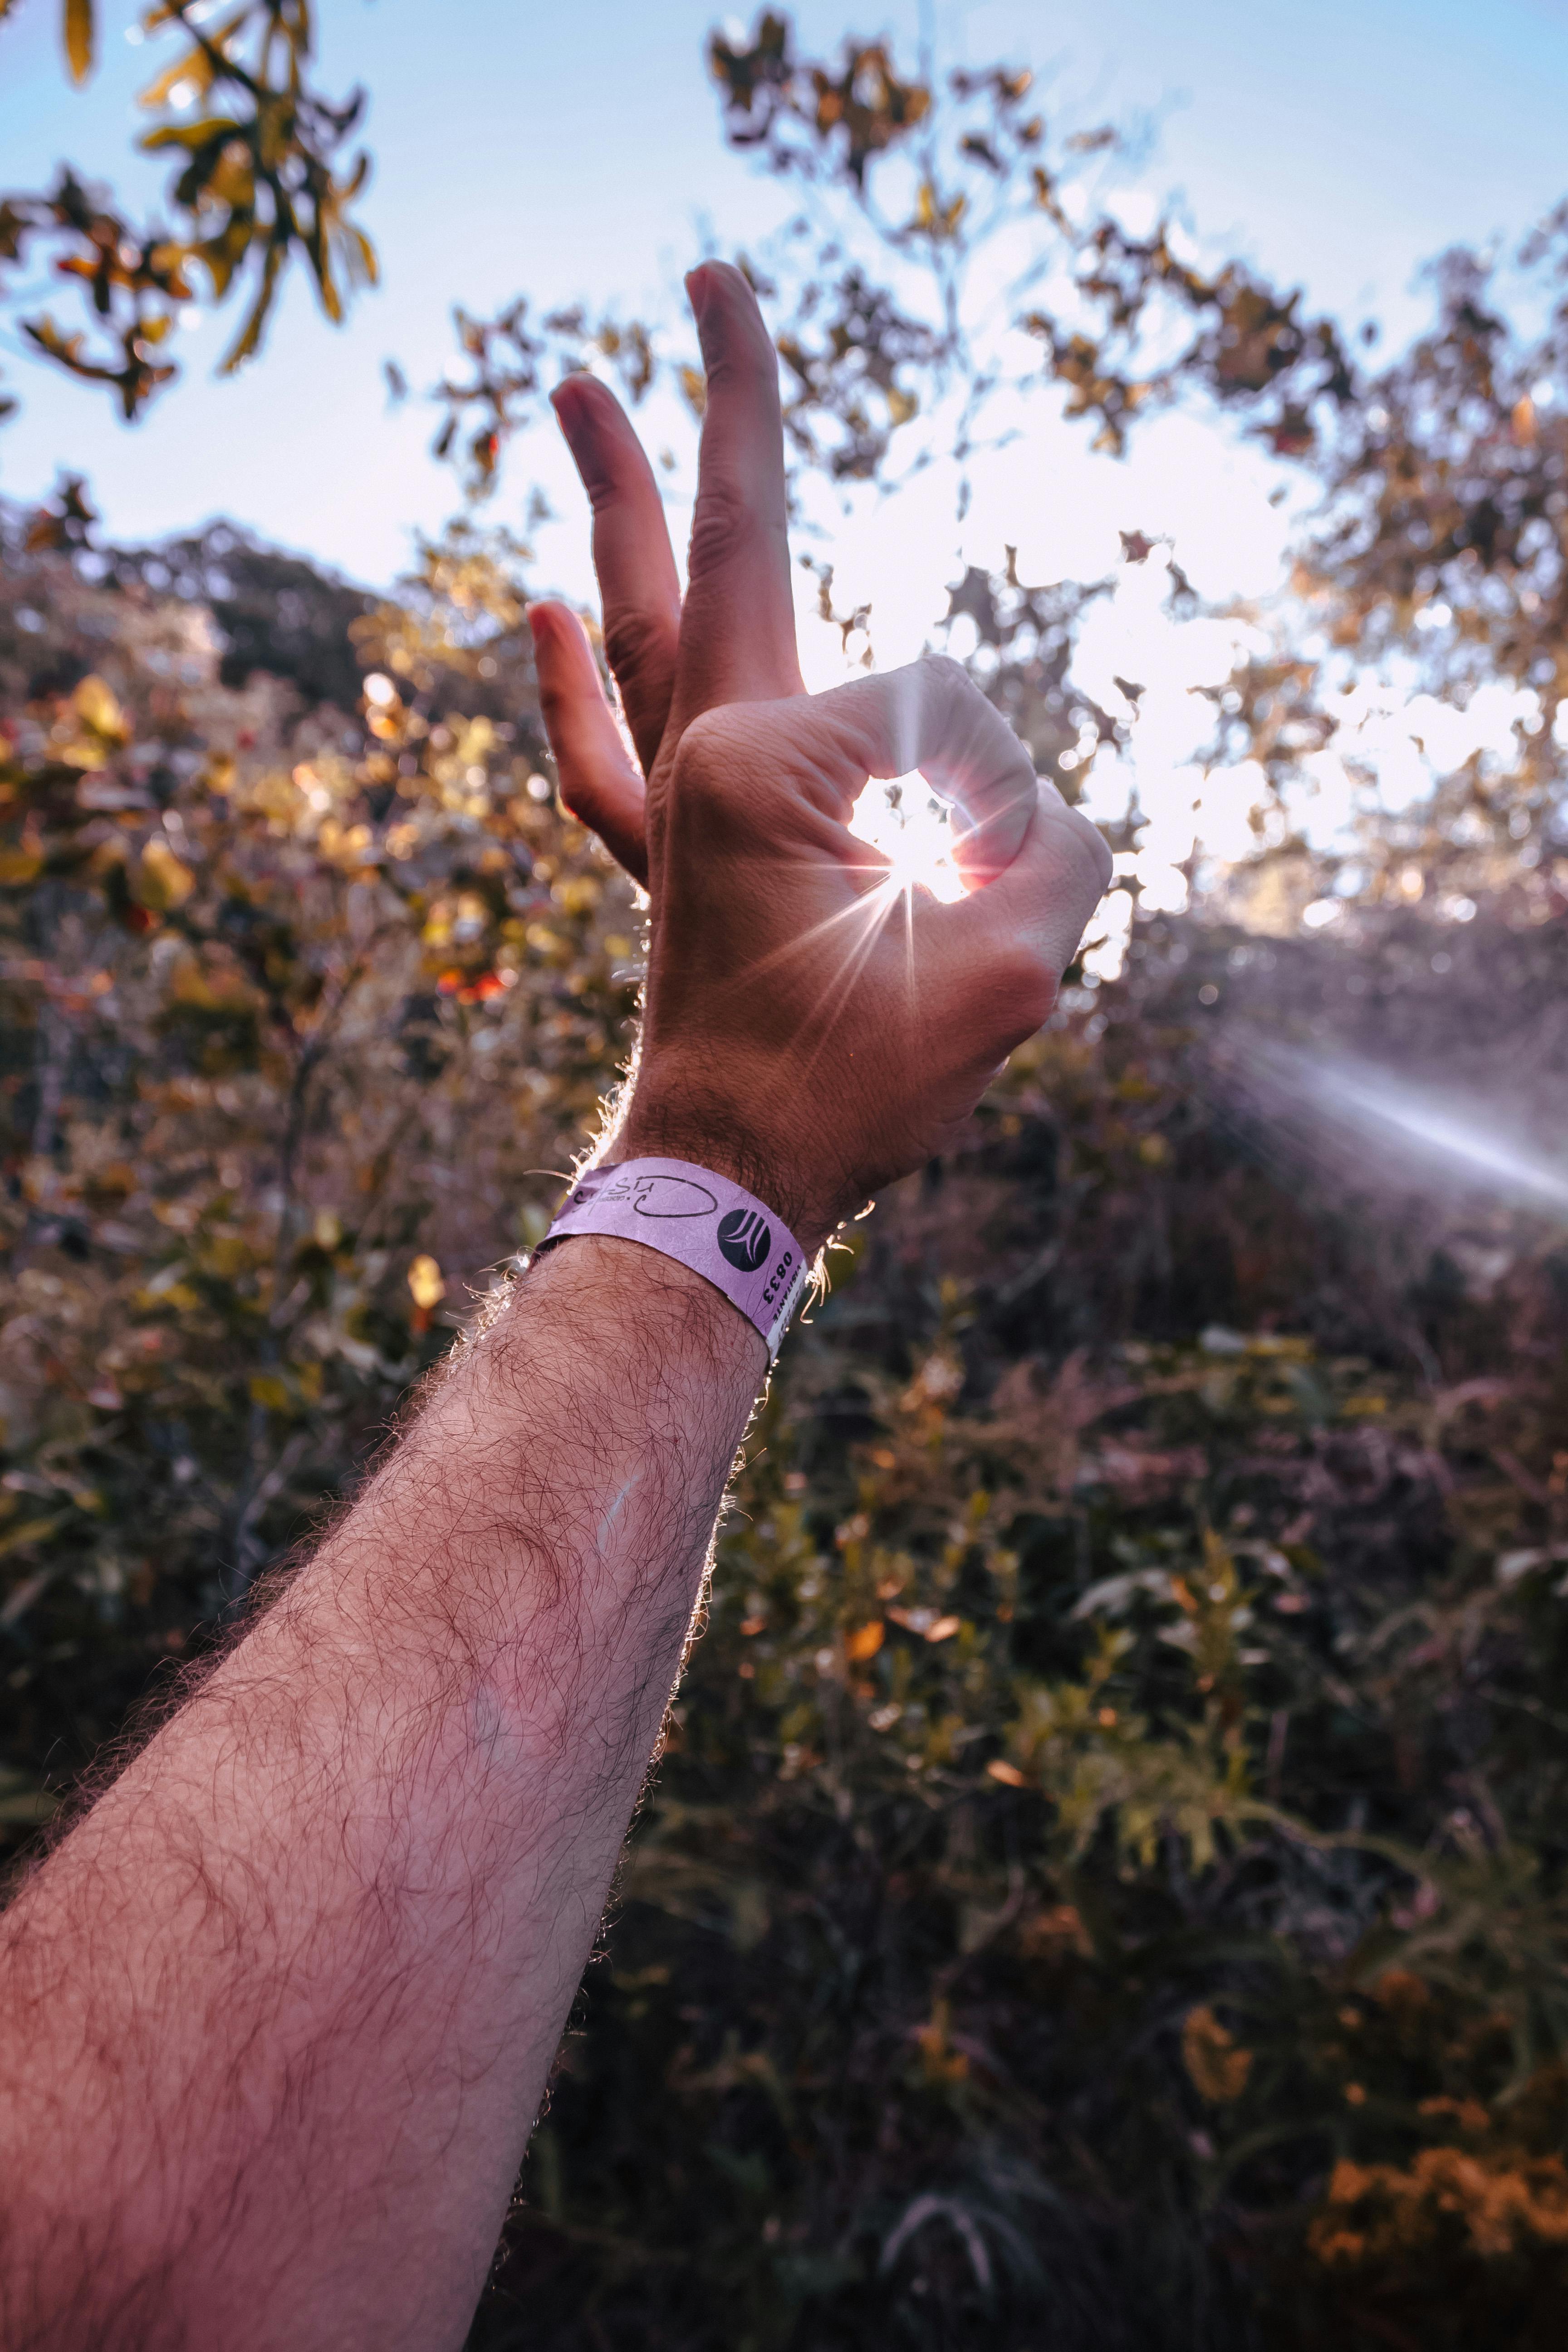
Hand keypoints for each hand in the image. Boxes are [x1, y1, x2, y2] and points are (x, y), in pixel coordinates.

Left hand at [529, 263, 1109, 1251]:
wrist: (730, 1182)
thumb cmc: (858, 1087)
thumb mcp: (1013, 972)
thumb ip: (1052, 854)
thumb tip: (1011, 825)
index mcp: (771, 766)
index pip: (940, 709)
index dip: (1002, 799)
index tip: (997, 892)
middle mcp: (702, 756)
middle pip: (726, 546)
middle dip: (726, 410)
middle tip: (705, 278)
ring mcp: (670, 802)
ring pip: (645, 621)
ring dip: (622, 505)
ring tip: (575, 390)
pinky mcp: (663, 855)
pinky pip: (602, 755)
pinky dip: (571, 688)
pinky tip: (543, 609)